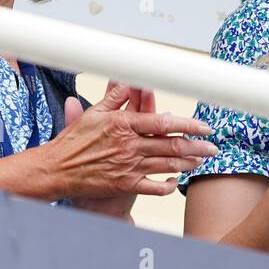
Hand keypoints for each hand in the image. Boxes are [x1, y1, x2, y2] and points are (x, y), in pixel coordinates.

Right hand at [40, 81, 216, 204]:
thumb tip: (132, 81)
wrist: (56, 169)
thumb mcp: (94, 113)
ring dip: (188, 163)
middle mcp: (129, 146)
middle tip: (212, 146)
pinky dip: (168, 185)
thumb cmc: (73, 141)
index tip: (204, 126)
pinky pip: (154, 187)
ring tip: (201, 160)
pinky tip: (176, 181)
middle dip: (197, 146)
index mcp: (124, 125)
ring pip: (167, 165)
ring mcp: (128, 167)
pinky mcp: (125, 185)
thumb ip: (116, 97)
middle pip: (172, 146)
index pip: (164, 123)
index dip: (188, 125)